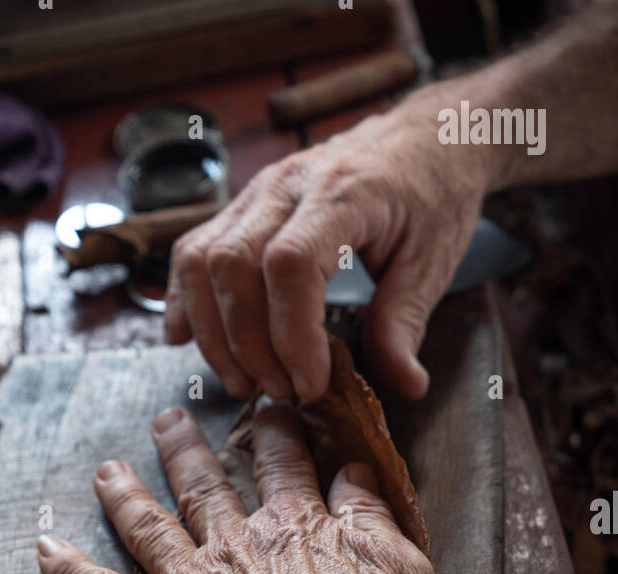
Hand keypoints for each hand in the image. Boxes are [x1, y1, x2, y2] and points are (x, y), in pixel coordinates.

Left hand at [37, 403, 439, 573]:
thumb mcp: (398, 559)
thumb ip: (370, 512)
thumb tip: (356, 472)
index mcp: (294, 527)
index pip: (280, 466)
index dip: (273, 434)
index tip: (266, 408)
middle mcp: (235, 546)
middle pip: (203, 489)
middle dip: (184, 452)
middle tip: (167, 421)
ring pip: (148, 529)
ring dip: (125, 497)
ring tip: (106, 471)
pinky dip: (70, 572)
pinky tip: (44, 549)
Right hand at [164, 91, 492, 403]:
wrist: (422, 138)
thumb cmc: (430, 195)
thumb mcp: (432, 261)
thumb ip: (406, 323)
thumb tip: (404, 385)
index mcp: (342, 193)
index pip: (289, 264)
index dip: (291, 335)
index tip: (310, 383)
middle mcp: (286, 185)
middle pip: (234, 266)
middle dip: (248, 345)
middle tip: (280, 391)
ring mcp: (256, 193)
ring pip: (202, 260)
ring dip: (213, 332)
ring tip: (242, 380)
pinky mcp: (240, 208)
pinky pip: (192, 251)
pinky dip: (185, 300)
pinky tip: (188, 340)